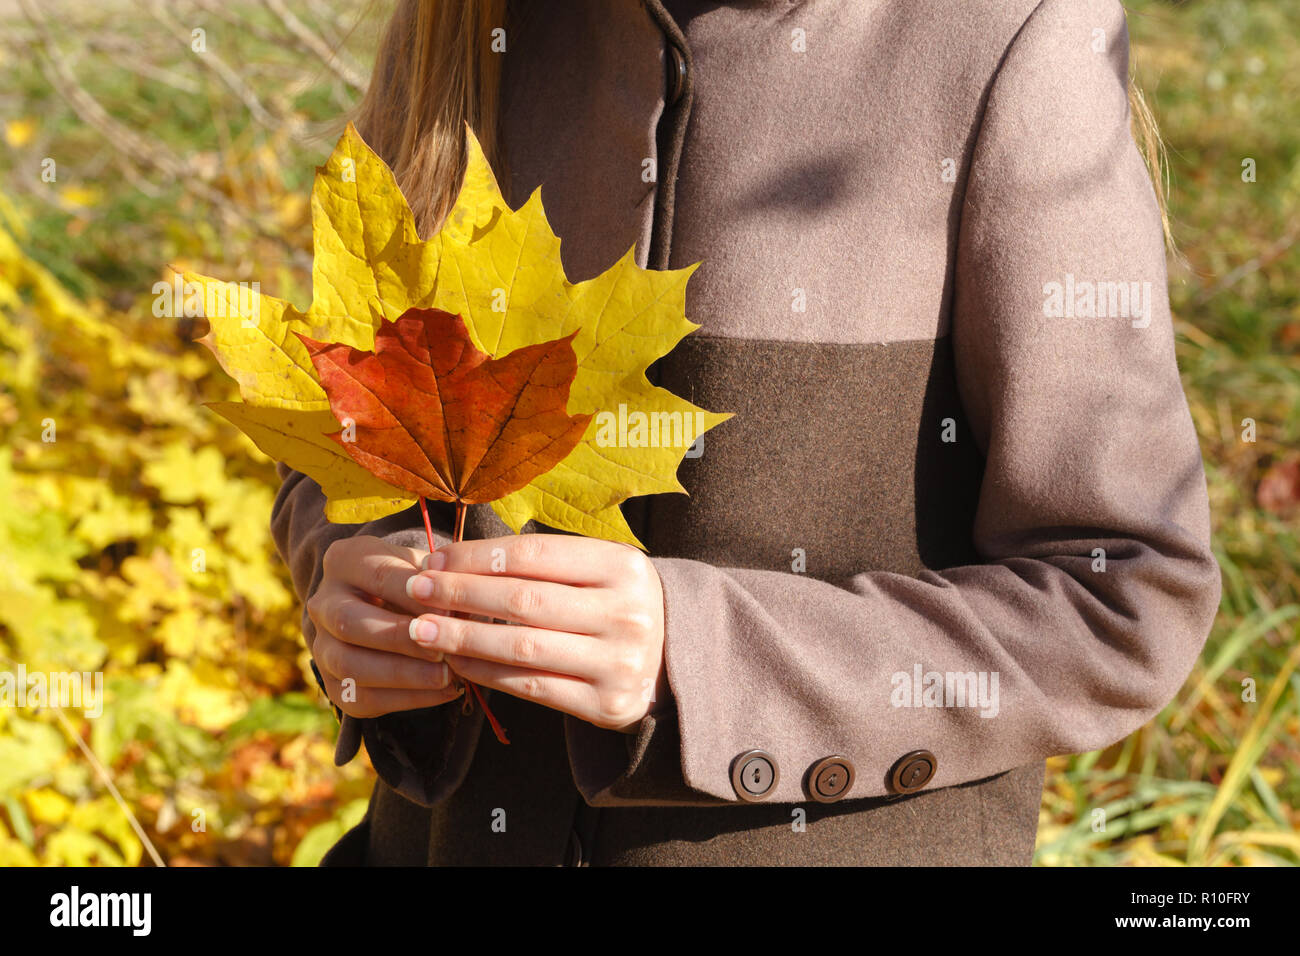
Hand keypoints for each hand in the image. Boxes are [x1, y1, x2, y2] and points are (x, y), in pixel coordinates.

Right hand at [306, 535, 462, 718]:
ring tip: (446, 675)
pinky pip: (363, 697)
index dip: (415, 596)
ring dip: (403, 674)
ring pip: (350, 664)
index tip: (451, 609)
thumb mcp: (427, 568)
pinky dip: (408, 698)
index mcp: (345, 561)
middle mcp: (323, 603)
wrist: (389, 610)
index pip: (379, 576)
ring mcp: (322, 646)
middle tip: (443, 648)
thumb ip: (441, 581)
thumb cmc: (417, 583)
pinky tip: (445, 691)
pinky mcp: (335, 685)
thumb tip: (462, 605)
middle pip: (349, 622)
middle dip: (400, 638)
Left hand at [404, 534, 668, 733]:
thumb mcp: (598, 569)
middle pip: (524, 599)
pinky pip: (532, 688)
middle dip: (460, 594)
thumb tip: (454, 560)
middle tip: (415, 591)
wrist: (676, 658)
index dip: (477, 556)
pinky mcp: (607, 704)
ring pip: (522, 647)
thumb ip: (542, 562)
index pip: (534, 554)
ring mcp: (619, 662)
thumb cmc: (616, 603)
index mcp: (623, 565)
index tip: (434, 560)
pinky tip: (456, 662)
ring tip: (422, 630)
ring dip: (463, 637)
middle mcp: (626, 612)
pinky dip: (487, 674)